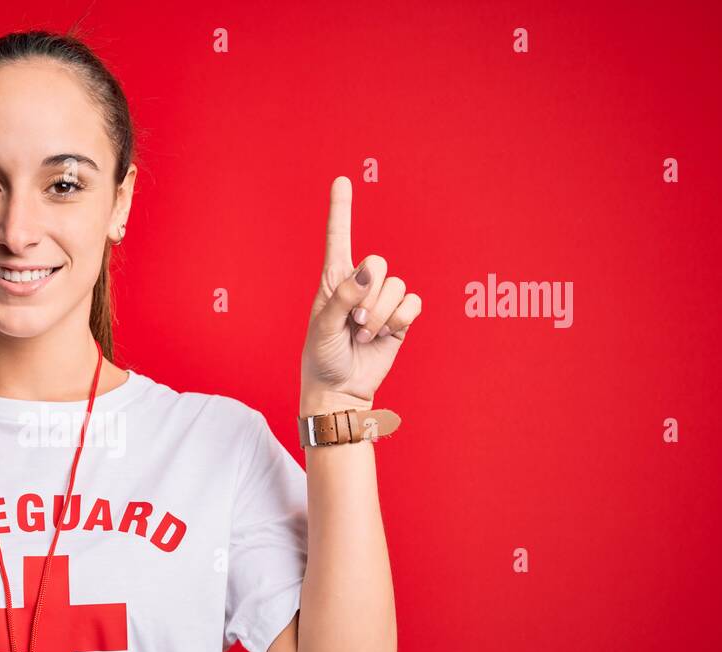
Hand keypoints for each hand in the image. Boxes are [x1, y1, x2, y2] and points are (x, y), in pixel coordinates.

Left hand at [300, 176, 420, 415]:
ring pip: (395, 287)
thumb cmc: (323, 357)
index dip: (341, 209)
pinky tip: (383, 335)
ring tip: (363, 335)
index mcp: (334, 279)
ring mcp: (382, 301)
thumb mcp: (324, 326)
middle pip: (377, 263)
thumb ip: (344, 296)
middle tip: (352, 323)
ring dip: (379, 316)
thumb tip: (369, 272)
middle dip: (367, 296)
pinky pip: (412, 303)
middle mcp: (360, 284)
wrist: (340, 388)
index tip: (342, 180)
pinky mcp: (400, 318)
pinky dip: (398, 320)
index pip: (339, 238)